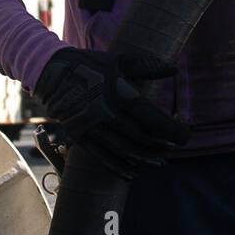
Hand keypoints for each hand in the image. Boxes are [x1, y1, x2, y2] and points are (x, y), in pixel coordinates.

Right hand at [33, 47, 189, 177]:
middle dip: (163, 144)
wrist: (49, 72)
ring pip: (125, 151)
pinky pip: (103, 157)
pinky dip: (119, 167)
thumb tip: (173, 70)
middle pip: (143, 138)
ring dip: (145, 159)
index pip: (155, 120)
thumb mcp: (119, 60)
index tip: (185, 131)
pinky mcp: (80, 136)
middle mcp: (107, 115)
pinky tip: (132, 173)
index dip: (175, 129)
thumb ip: (148, 65)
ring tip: (159, 163)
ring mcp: (92, 128)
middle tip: (175, 146)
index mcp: (120, 95)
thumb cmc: (88, 64)